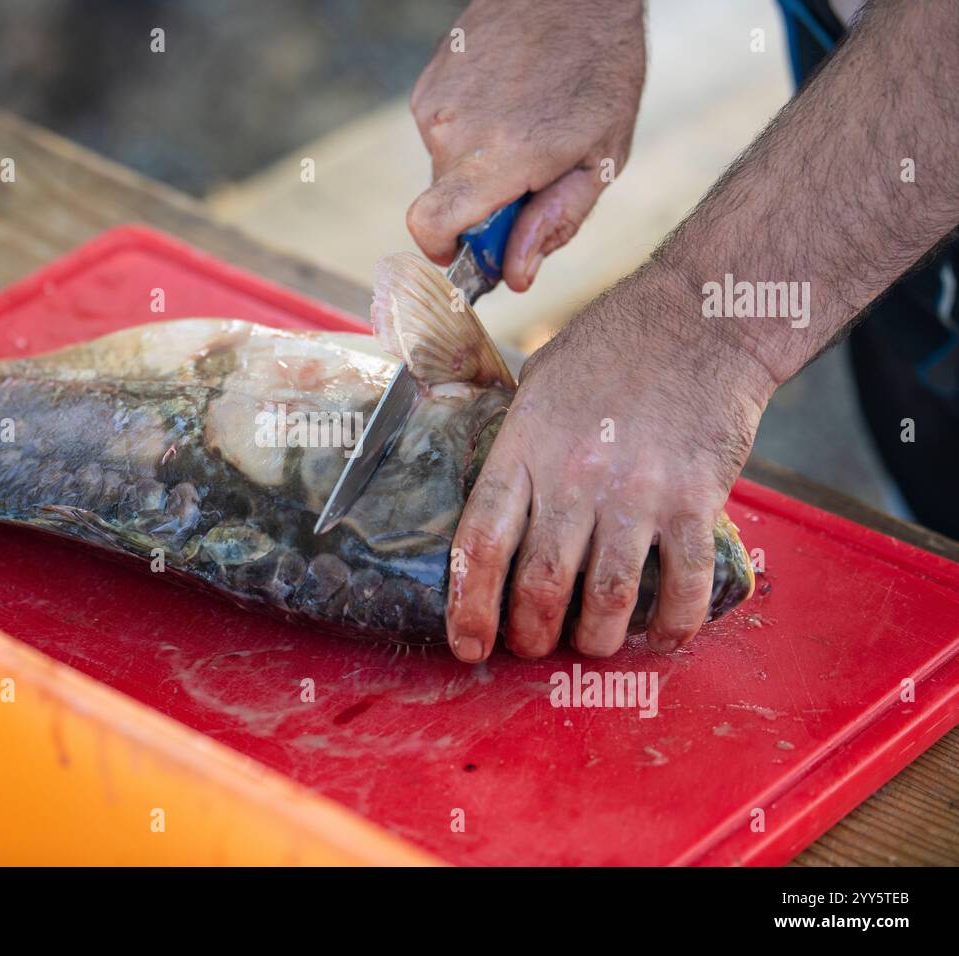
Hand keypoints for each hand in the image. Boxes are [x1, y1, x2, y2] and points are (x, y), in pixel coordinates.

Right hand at [408, 0, 645, 289]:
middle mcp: (453, 132)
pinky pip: (441, 132)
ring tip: (524, 125)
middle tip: (531, 177)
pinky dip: (471, 132)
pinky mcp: (428, 83)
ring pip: (445, 167)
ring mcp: (434, 104)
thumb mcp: (600, 157)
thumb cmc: (599, 68)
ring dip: (479, 165)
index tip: (463, 254)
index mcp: (497, 158)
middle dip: (481, 206)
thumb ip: (555, 222)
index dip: (442, 251)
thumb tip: (516, 275)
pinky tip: (507, 102)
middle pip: (445, 203)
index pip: (431, 226)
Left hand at [446, 274, 776, 660]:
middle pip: (539, 585)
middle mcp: (574, 476)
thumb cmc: (614, 345)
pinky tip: (661, 638)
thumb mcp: (539, 383)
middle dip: (529, 635)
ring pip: (606, 600)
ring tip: (591, 645)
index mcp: (525, 447)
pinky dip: (671, 626)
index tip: (468, 646)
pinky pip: (680, 585)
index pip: (482, 542)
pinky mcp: (695, 500)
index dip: (469, 605)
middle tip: (531, 647)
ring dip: (594, 641)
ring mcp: (637, 492)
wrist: (703, 316)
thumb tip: (498, 498)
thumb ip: (517, 445)